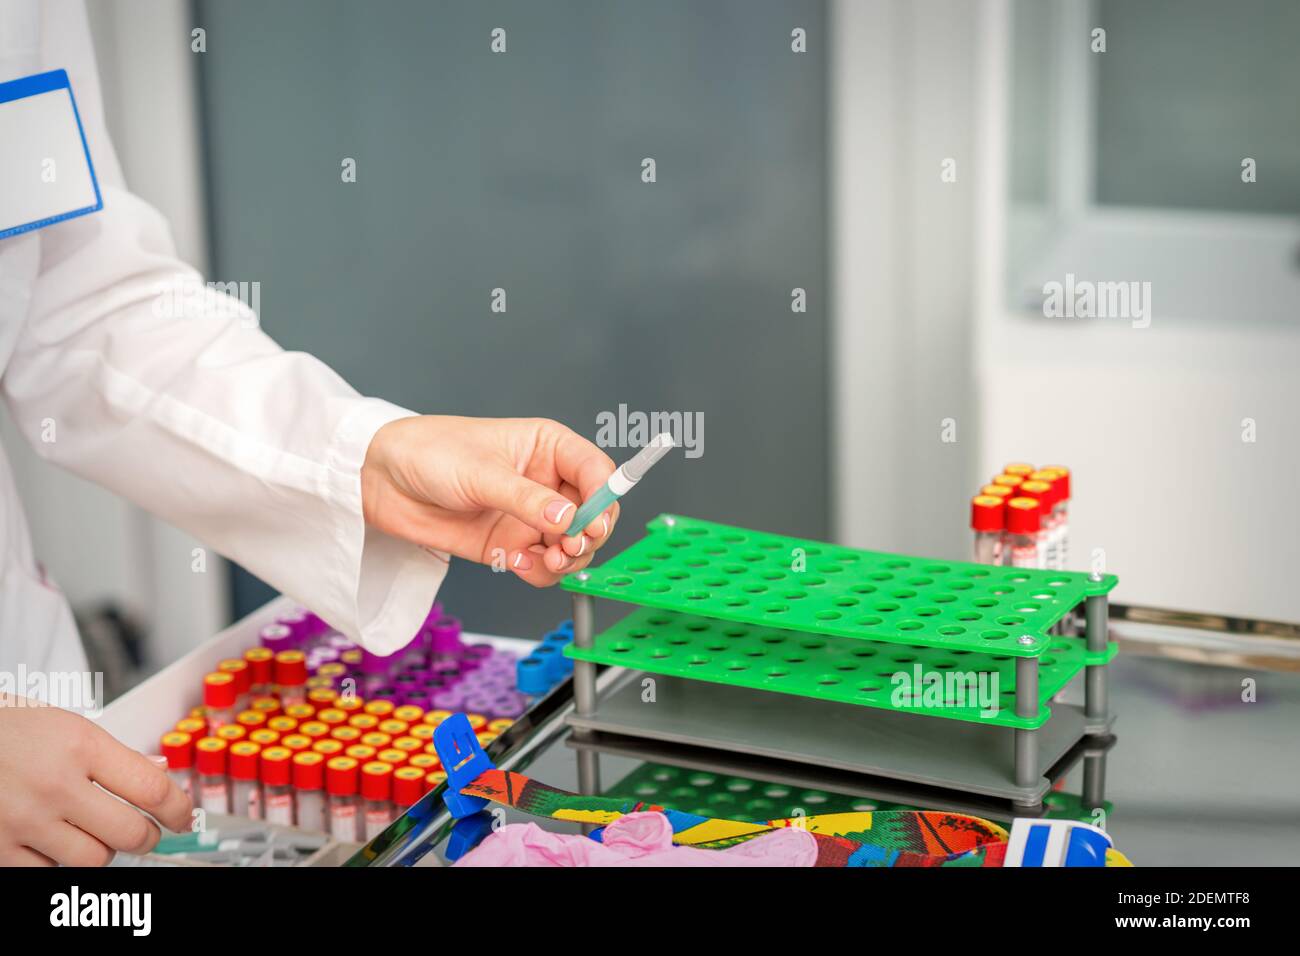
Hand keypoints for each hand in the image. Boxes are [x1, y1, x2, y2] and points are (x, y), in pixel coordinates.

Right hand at [0, 695, 191, 865]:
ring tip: (93, 833)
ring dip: (101, 851)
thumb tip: (160, 770)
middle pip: (129, 833)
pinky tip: (54, 841)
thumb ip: (114, 754)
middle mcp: (55, 785)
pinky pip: (48, 872)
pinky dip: (58, 862)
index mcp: (80, 745)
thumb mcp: (67, 726)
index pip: (151, 787)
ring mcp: (25, 820)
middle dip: (147, 837)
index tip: (184, 817)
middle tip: (147, 834)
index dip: (178, 808)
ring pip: (92, 860)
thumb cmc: (10, 730)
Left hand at [361, 416, 619, 584]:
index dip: (604, 498)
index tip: (591, 522)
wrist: (381, 481)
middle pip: (593, 515)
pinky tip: (517, 563)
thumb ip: (527, 500)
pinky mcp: (511, 544)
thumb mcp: (482, 472)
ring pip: (572, 546)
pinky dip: (539, 572)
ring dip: (568, 559)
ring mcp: (530, 516)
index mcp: (548, 447)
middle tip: (569, 547)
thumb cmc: (430, 454)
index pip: (596, 471)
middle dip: (588, 535)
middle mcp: (546, 483)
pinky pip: (542, 566)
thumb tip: (568, 520)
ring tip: (548, 560)